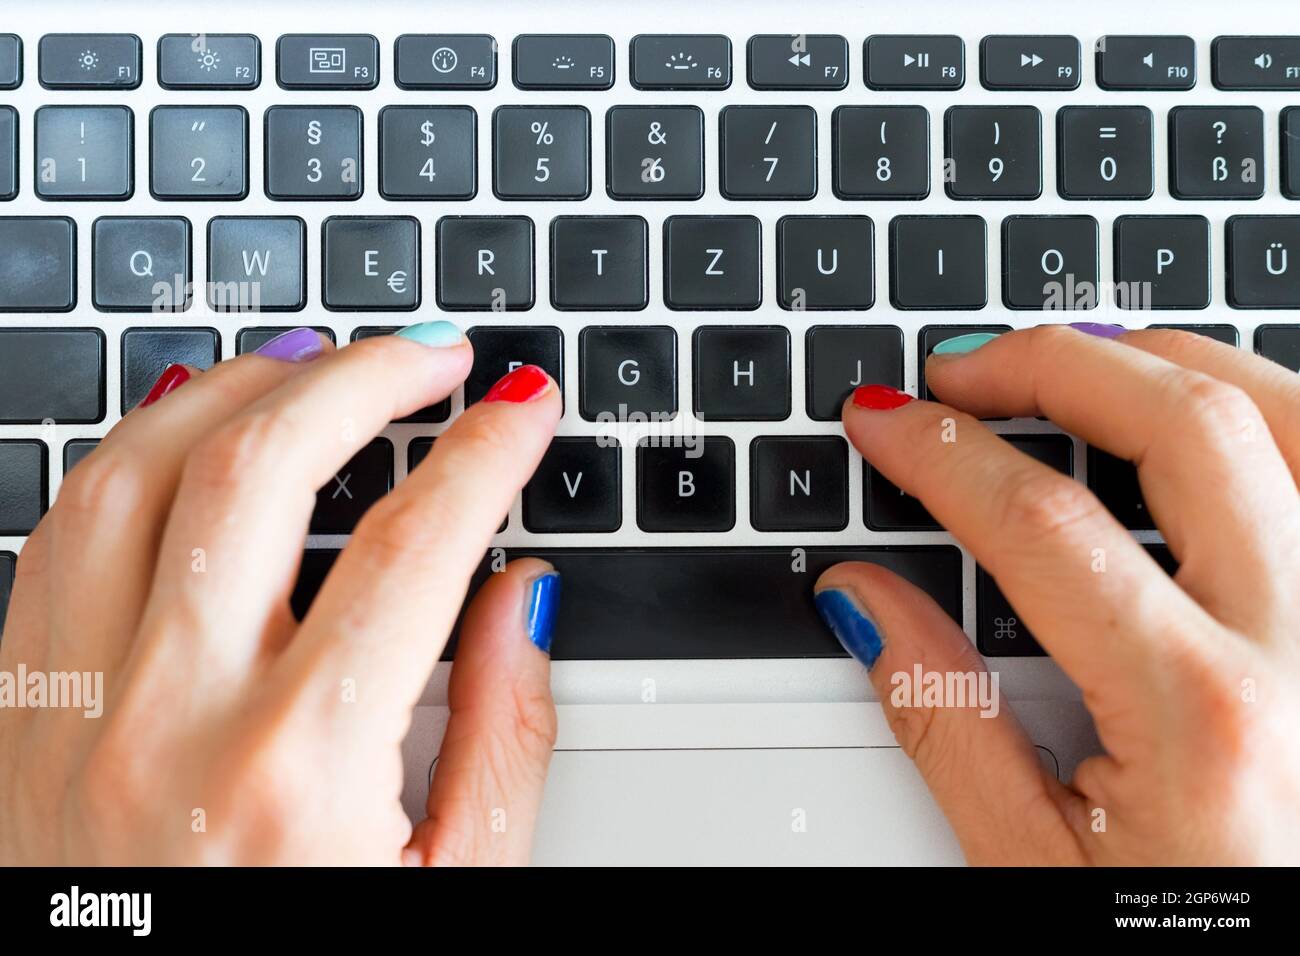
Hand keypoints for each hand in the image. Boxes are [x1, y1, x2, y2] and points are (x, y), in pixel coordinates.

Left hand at [0, 325, 562, 865]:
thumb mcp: (455, 891)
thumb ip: (504, 735)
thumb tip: (517, 594)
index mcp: (298, 776)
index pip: (417, 548)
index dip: (487, 454)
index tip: (521, 409)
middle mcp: (169, 727)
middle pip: (266, 470)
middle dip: (368, 378)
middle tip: (434, 357)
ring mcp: (72, 713)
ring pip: (138, 473)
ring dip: (239, 388)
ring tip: (315, 359)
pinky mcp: (19, 717)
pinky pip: (58, 537)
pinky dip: (128, 451)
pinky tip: (186, 424)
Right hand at [816, 325, 1299, 864]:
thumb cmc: (1195, 936)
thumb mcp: (1041, 866)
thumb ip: (946, 723)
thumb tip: (866, 605)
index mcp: (1201, 712)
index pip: (1041, 523)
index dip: (941, 454)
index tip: (888, 426)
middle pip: (1179, 424)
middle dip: (1049, 365)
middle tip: (962, 369)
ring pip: (1285, 412)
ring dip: (1167, 359)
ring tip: (1075, 361)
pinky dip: (1261, 407)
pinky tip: (1197, 413)